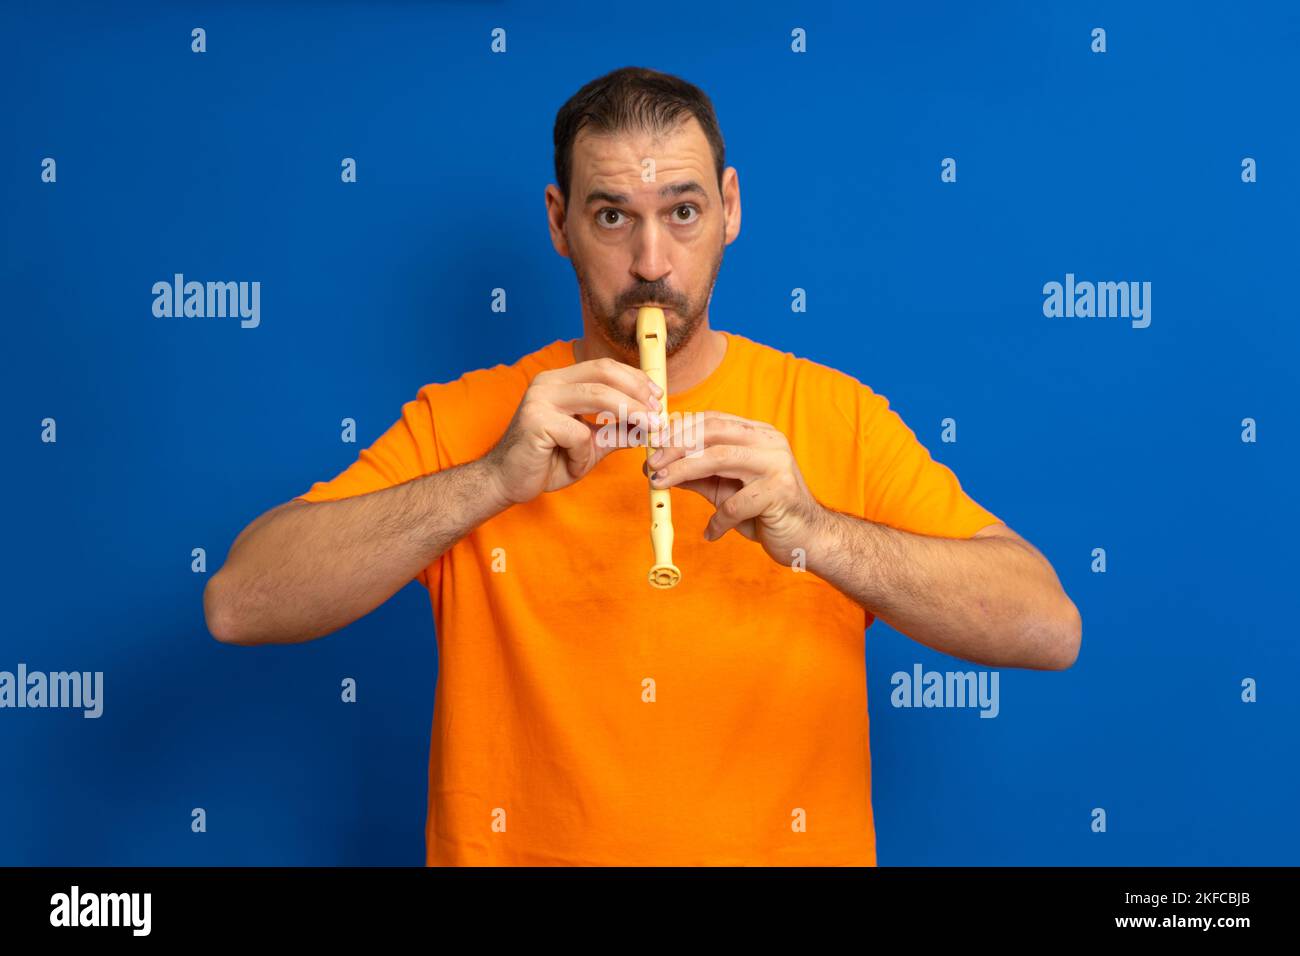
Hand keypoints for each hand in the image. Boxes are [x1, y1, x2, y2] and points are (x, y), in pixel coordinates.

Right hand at [482, 357, 661, 505]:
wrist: (506, 482)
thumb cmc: (547, 461)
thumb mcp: (590, 444)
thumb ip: (616, 431)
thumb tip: (650, 424)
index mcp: (560, 381)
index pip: (604, 367)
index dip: (635, 378)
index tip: (658, 397)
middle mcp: (549, 383)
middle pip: (604, 373)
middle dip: (638, 392)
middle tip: (658, 413)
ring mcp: (540, 399)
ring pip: (599, 396)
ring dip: (629, 413)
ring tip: (648, 429)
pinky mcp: (536, 421)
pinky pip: (579, 434)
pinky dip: (585, 453)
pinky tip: (573, 463)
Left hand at [646, 411, 831, 566]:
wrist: (808, 537)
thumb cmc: (765, 512)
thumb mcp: (725, 490)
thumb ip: (696, 475)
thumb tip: (658, 467)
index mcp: (757, 434)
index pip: (712, 420)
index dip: (678, 430)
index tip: (652, 444)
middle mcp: (768, 442)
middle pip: (712, 433)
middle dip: (675, 446)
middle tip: (651, 464)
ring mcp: (776, 464)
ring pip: (719, 458)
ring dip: (683, 470)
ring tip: (660, 484)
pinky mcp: (780, 492)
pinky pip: (735, 504)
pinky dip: (717, 520)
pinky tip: (710, 533)